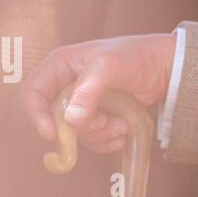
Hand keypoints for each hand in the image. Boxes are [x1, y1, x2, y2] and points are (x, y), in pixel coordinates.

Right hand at [21, 33, 176, 153]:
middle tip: (103, 123)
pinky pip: (92, 139)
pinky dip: (107, 140)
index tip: (52, 133)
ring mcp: (82, 104)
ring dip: (98, 135)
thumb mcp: (109, 66)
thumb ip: (88, 91)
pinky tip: (124, 130)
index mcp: (61, 67)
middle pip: (55, 119)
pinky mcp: (98, 117)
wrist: (164, 66)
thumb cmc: (134, 56)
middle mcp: (67, 86)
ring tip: (121, 123)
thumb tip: (72, 120)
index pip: (33, 93)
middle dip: (79, 128)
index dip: (37, 115)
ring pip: (75, 133)